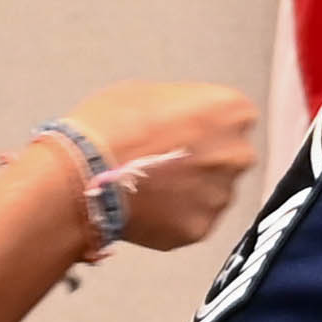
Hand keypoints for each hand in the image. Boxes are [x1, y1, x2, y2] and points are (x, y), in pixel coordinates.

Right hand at [67, 81, 260, 250]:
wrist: (84, 171)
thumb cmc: (111, 124)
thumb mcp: (152, 93)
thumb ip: (185, 108)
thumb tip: (186, 122)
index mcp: (231, 112)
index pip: (233, 120)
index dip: (204, 126)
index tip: (183, 132)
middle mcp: (237, 155)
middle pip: (228, 158)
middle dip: (203, 161)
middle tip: (165, 161)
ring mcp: (220, 195)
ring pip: (212, 193)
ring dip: (190, 191)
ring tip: (151, 186)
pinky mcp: (200, 228)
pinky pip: (192, 221)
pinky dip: (174, 217)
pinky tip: (147, 207)